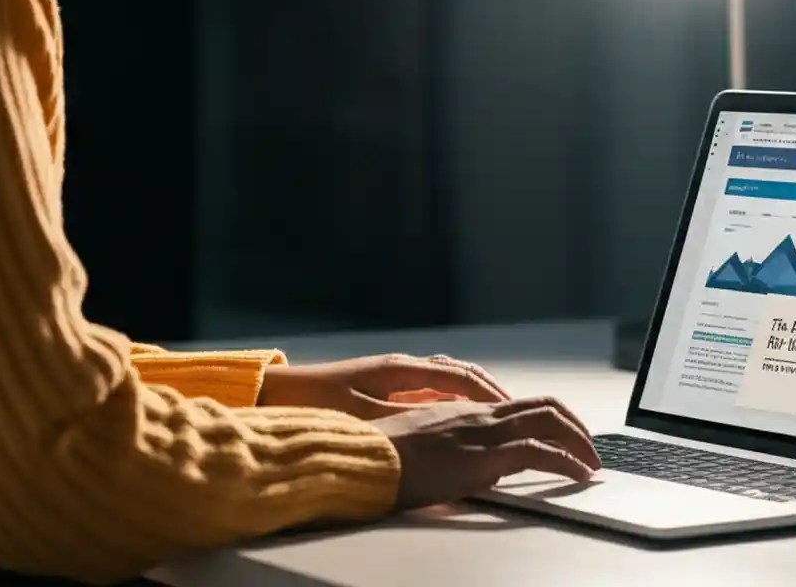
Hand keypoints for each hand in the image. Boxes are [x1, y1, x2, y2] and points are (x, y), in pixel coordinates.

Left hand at [258, 353, 509, 418]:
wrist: (277, 391)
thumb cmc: (314, 404)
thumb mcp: (361, 417)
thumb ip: (402, 422)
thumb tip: (441, 429)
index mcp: (400, 370)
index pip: (458, 377)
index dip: (488, 395)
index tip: (512, 410)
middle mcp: (403, 367)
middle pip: (460, 374)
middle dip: (491, 392)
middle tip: (518, 412)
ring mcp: (396, 374)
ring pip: (448, 379)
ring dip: (475, 395)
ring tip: (498, 415)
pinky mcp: (387, 385)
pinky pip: (433, 388)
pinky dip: (455, 399)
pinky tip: (461, 417)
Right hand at [372, 397, 601, 509]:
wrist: (367, 458)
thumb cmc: (384, 457)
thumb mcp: (423, 446)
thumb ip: (453, 447)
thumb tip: (474, 465)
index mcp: (465, 410)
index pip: (519, 405)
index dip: (548, 416)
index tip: (562, 434)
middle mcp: (481, 413)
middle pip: (544, 405)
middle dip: (573, 424)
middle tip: (587, 446)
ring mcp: (486, 431)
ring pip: (550, 421)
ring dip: (578, 441)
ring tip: (591, 461)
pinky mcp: (488, 455)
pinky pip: (543, 453)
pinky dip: (569, 461)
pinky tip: (580, 474)